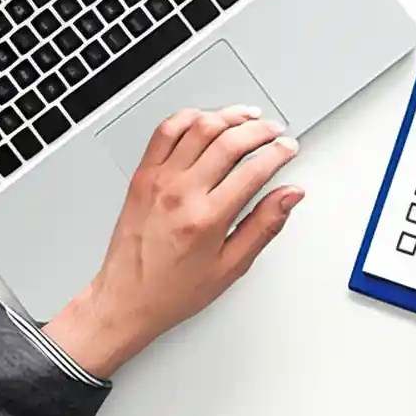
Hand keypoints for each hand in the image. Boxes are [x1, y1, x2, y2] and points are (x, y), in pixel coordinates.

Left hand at [43, 106, 303, 376]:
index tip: (288, 148)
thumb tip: (289, 196)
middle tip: (274, 131)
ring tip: (247, 117)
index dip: (278, 153)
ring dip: (228, 116)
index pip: (253, 170)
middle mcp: (181, 193)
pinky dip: (188, 117)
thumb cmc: (172, 290)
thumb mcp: (231, 266)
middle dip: (260, 130)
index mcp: (207, 219)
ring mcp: (159, 180)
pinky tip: (204, 119)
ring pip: (199, 128)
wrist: (125, 298)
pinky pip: (165, 132)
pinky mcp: (142, 176)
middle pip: (229, 141)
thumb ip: (264, 225)